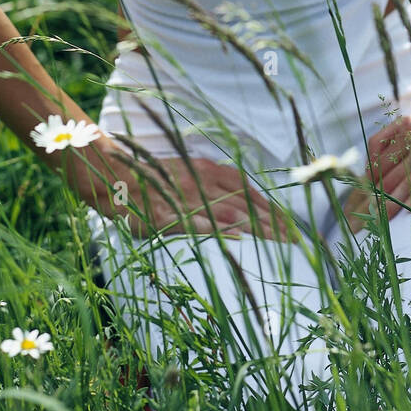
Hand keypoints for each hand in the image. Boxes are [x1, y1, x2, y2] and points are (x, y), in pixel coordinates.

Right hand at [100, 154, 288, 241]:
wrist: (111, 177)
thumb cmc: (148, 180)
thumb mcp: (185, 174)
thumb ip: (209, 185)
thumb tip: (236, 207)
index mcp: (206, 170)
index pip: (247, 190)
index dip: (271, 207)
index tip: (292, 225)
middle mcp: (201, 180)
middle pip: (245, 203)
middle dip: (274, 222)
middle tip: (298, 239)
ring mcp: (185, 197)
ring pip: (229, 212)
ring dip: (257, 226)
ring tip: (281, 240)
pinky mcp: (168, 214)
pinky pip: (196, 221)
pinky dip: (217, 227)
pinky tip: (236, 235)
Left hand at [340, 97, 410, 234]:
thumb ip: (393, 142)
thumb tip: (367, 171)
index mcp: (407, 127)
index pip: (375, 157)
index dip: (361, 182)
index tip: (351, 205)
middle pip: (390, 174)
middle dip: (370, 201)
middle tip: (355, 223)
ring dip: (391, 204)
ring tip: (375, 222)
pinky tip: (410, 210)